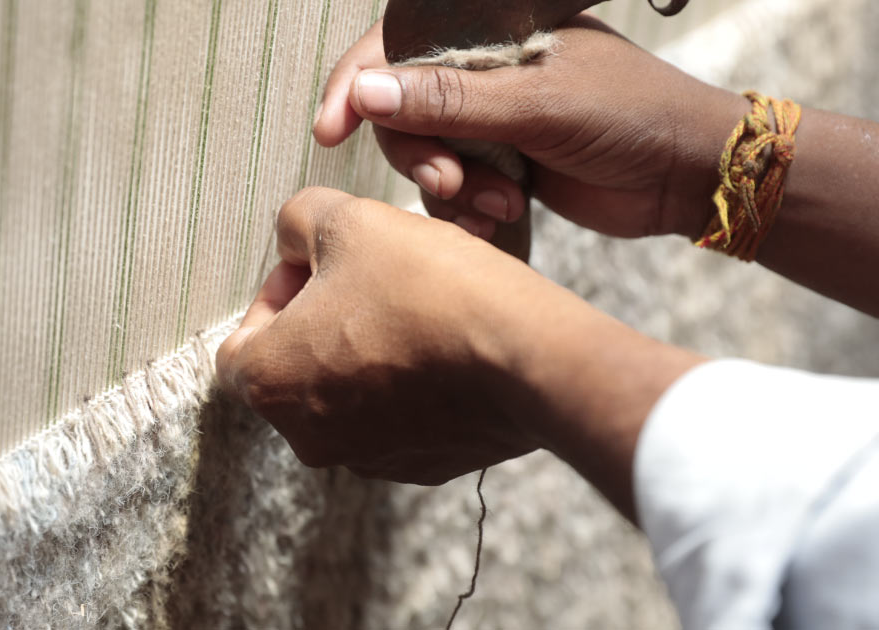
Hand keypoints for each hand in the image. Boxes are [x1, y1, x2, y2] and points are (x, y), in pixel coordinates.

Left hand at [216, 188, 702, 514]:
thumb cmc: (427, 289)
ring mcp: (366, 458)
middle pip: (293, 368)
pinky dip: (407, 382)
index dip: (275, 291)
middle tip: (367, 275)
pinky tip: (443, 344)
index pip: (240, 339)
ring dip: (365, 349)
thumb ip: (297, 220)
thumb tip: (296, 236)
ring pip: (346, 392)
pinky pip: (396, 417)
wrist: (528, 358)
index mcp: (268, 384)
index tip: (319, 264)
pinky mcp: (421, 466)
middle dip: (321, 318)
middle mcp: (307, 436)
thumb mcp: (348, 221)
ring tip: (411, 305)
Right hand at [315, 15, 748, 239]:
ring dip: (449, 188)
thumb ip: (450, 101)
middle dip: (418, 153)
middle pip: (403, 108)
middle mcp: (484, 70)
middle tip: (449, 186)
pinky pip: (453, 187)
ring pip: (426, 153)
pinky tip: (499, 222)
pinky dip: (465, 210)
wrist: (689, 176)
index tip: (329, 130)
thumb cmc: (630, 116)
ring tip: (500, 206)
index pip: (399, 43)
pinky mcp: (502, 164)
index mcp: (492, 30)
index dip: (357, 83)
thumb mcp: (538, 104)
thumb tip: (366, 93)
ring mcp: (492, 119)